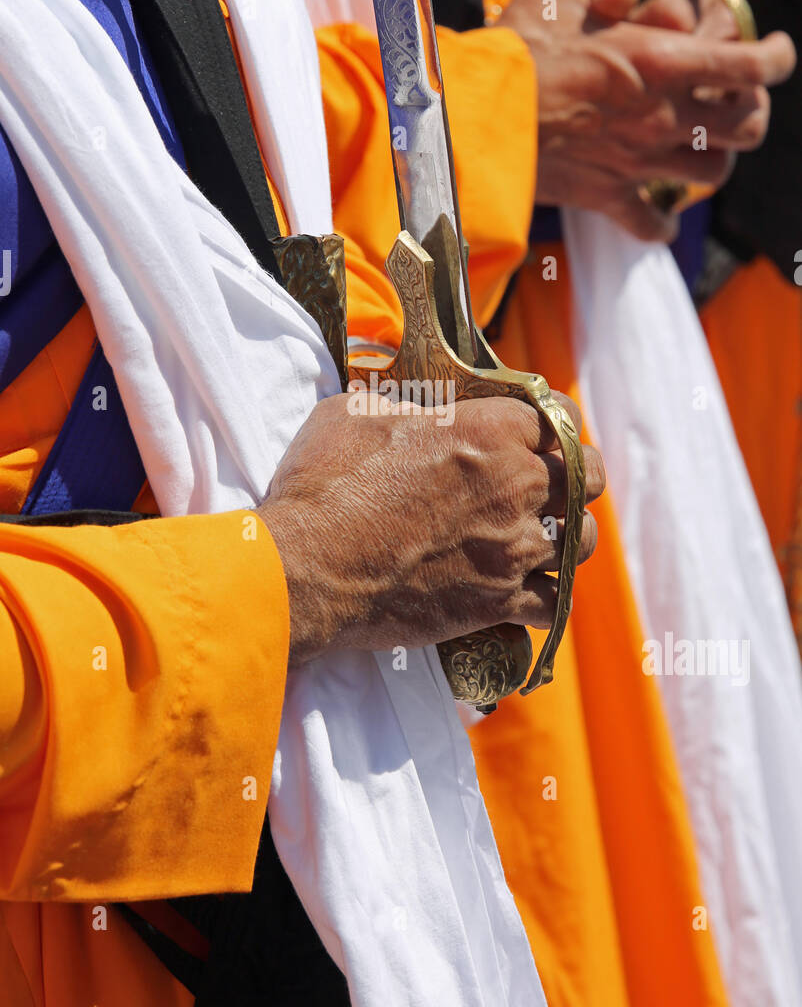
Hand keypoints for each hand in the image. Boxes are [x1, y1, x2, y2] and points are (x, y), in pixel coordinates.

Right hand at [259, 392, 603, 665]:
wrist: (307, 567)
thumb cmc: (324, 484)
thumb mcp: (355, 412)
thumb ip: (404, 404)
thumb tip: (411, 403)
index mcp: (489, 430)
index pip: (556, 417)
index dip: (550, 423)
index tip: (539, 433)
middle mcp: (516, 485)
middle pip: (587, 476)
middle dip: (576, 477)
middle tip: (555, 485)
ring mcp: (513, 548)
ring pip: (580, 542)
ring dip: (568, 537)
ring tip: (548, 539)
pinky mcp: (499, 603)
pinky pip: (554, 603)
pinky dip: (547, 598)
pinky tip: (531, 592)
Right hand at [499, 0, 796, 239]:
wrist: (475, 123)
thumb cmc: (516, 53)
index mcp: (660, 63)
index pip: (752, 64)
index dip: (777, 55)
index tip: (775, 48)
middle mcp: (662, 118)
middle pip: (747, 125)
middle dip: (750, 107)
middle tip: (734, 95)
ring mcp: (638, 163)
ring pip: (712, 174)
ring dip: (714, 157)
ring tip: (699, 143)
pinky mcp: (607, 197)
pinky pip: (653, 224)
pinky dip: (662, 221)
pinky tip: (656, 207)